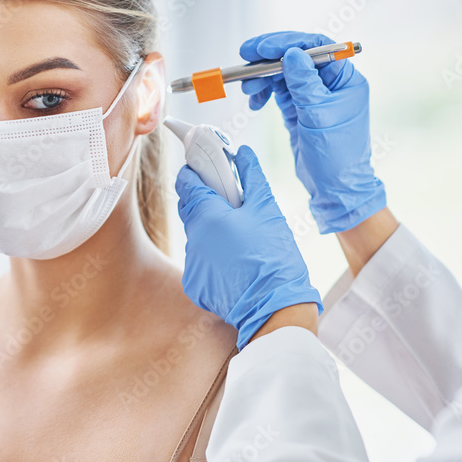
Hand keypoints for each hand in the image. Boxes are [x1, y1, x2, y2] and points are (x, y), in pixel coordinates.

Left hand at [175, 145, 321, 348]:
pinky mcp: (195, 283)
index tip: (206, 169)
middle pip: (190, 208)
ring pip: (196, 235)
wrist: (274, 308)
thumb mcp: (267, 210)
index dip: (195, 171)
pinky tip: (235, 262)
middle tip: (230, 202)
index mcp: (206, 215)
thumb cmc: (273, 257)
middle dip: (205, 200)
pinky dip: (213, 257)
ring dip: (211, 230)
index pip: (186, 182)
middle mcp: (192, 238)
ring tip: (239, 237)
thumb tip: (243, 153)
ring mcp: (191, 262)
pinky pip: (199, 261)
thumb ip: (251, 177)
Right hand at [239, 31, 385, 233]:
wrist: (335, 189)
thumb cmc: (338, 157)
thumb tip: (292, 54)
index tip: (262, 48)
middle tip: (245, 58)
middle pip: (295, 57)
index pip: (315, 47)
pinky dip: (264, 93)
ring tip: (248, 90)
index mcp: (344, 79)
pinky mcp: (299, 109)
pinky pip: (277, 91)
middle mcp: (330, 83)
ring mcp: (313, 95)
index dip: (287, 43)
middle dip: (268, 58)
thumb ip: (305, 83)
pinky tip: (255, 102)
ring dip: (262, 77)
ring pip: (283, 73)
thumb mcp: (319, 116)